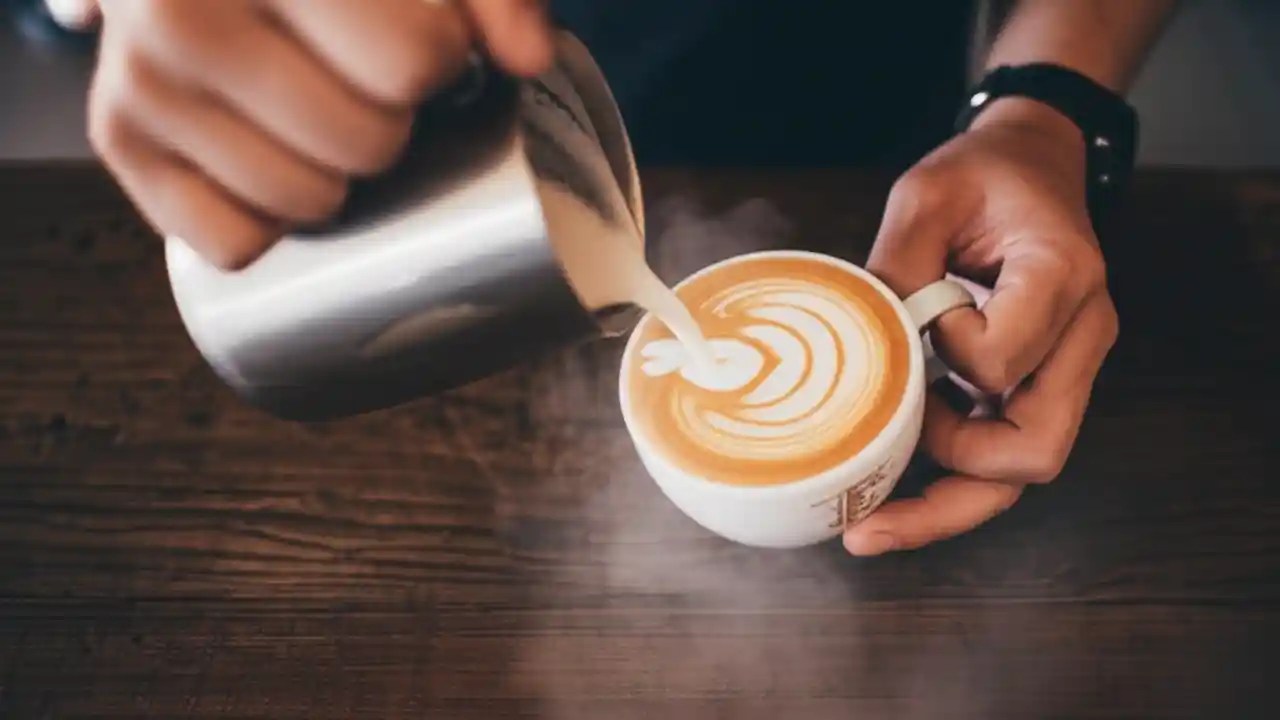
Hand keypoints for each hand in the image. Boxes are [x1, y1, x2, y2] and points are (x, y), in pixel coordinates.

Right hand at [87, 0, 553, 268]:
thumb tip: (529, 59)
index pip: (413, 64)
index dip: (437, 58)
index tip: (415, 31)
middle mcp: (182, 12)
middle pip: (367, 144)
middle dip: (388, 119)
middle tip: (359, 75)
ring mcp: (141, 82)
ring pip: (307, 203)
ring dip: (334, 174)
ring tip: (313, 109)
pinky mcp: (118, 139)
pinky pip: (237, 243)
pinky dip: (265, 217)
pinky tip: (266, 151)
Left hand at [846, 98, 1119, 555]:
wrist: (1033, 164)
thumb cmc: (985, 173)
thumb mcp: (927, 193)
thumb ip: (896, 264)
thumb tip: (865, 346)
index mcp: (1061, 276)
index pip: (1003, 361)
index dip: (947, 358)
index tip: (916, 321)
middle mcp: (1080, 334)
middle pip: (1035, 451)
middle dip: (950, 488)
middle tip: (870, 511)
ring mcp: (1066, 366)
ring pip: (1022, 469)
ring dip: (947, 497)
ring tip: (871, 514)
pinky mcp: (1040, 381)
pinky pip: (1003, 448)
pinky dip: (952, 473)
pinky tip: (896, 473)